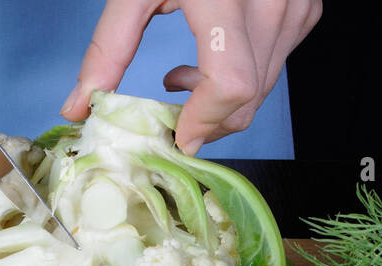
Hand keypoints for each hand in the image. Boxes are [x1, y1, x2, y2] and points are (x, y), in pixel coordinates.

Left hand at [62, 0, 321, 153]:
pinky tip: (208, 58)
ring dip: (219, 102)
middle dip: (206, 121)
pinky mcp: (303, 13)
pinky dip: (241, 79)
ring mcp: (294, 9)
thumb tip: (79, 106)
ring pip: (263, 91)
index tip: (177, 136)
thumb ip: (108, 48)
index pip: (231, 84)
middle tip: (168, 114)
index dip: (204, 121)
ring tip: (180, 77)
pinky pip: (275, 67)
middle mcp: (271, 3)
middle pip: (247, 99)